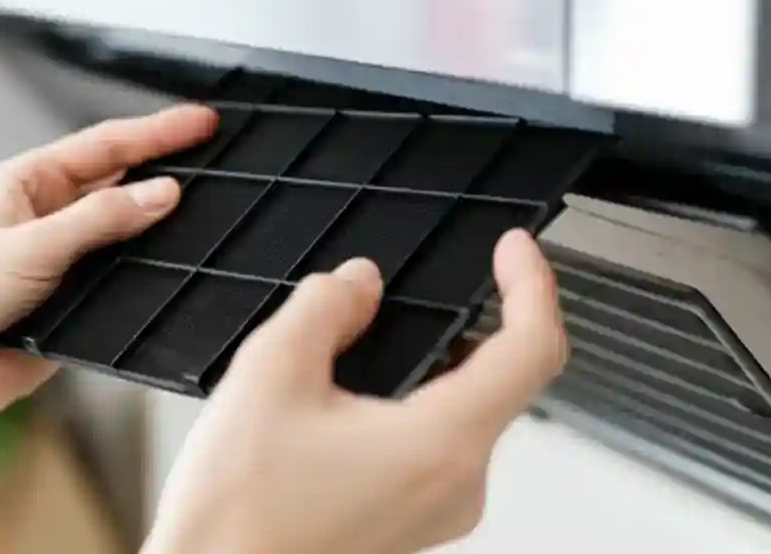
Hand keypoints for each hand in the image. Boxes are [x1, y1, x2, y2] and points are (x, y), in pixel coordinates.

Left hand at [0, 105, 218, 423]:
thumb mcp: (31, 246)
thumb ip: (101, 219)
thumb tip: (162, 193)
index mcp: (30, 182)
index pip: (106, 145)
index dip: (158, 132)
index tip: (203, 122)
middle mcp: (51, 213)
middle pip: (123, 181)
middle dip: (169, 166)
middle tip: (220, 153)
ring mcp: (68, 255)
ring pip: (129, 229)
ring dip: (163, 222)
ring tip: (214, 205)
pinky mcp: (80, 297)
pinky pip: (127, 275)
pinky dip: (153, 269)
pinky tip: (181, 264)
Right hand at [145, 230, 566, 553]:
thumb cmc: (238, 512)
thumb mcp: (270, 373)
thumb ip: (326, 307)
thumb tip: (359, 283)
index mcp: (441, 444)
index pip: (531, 349)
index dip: (531, 285)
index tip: (514, 247)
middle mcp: (456, 486)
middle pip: (498, 380)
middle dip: (460, 320)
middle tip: (409, 288)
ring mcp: (437, 511)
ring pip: (461, 413)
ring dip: (426, 364)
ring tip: (355, 344)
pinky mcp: (411, 523)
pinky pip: (433, 447)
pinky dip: (407, 404)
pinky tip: (343, 398)